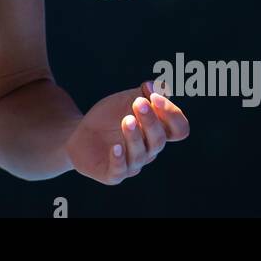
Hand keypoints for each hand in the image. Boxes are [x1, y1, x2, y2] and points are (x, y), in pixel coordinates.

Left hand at [64, 79, 189, 184]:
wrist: (80, 133)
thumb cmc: (109, 117)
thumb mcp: (126, 100)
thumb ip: (143, 93)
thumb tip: (159, 86)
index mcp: (157, 132)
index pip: (179, 129)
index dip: (172, 114)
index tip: (155, 96)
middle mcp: (148, 150)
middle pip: (159, 140)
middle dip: (150, 120)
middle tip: (138, 102)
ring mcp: (131, 164)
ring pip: (140, 154)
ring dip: (135, 136)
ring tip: (126, 119)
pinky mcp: (112, 174)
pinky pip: (119, 171)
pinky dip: (119, 159)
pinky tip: (115, 147)